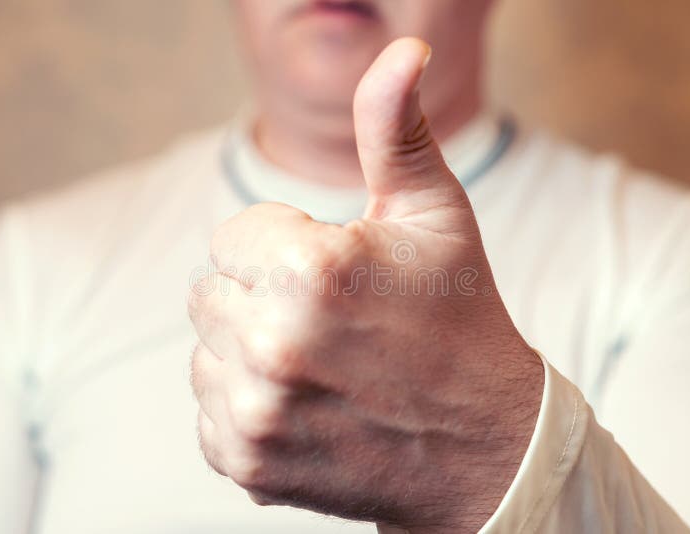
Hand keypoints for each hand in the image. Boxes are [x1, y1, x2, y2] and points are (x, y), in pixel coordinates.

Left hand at [189, 37, 543, 532]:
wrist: (483, 444)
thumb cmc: (458, 316)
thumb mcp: (434, 215)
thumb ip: (396, 130)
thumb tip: (402, 50)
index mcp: (313, 270)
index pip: (230, 237)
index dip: (282, 250)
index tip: (333, 276)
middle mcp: (274, 345)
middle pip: (207, 295)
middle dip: (260, 299)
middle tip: (330, 323)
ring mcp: (256, 413)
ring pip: (205, 354)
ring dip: (249, 354)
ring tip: (323, 366)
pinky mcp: (246, 464)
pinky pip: (208, 412)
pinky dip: (247, 408)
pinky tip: (310, 406)